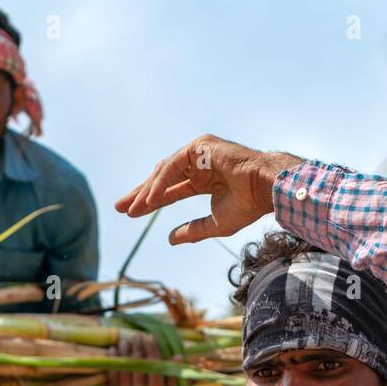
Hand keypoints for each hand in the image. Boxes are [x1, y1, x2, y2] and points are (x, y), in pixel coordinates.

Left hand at [107, 333, 171, 385]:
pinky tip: (113, 350)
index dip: (152, 350)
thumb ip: (171, 375)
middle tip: (136, 335)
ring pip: (124, 368)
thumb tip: (178, 356)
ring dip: (124, 352)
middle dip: (137, 347)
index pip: (154, 366)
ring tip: (124, 341)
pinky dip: (112, 361)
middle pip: (138, 365)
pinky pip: (112, 374)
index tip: (150, 337)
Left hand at [114, 134, 302, 243]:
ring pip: (164, 172)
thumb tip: (169, 239)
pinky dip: (159, 184)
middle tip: (120, 207)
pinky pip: (172, 166)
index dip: (150, 202)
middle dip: (141, 194)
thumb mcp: (215, 224)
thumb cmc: (248, 205)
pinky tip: (149, 200)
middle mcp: (198, 164)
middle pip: (162, 178)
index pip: (170, 190)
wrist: (266, 189)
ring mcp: (198, 153)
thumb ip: (193, 231)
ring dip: (147, 191)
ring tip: (132, 209)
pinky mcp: (199, 146)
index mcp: (203, 180)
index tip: (131, 213)